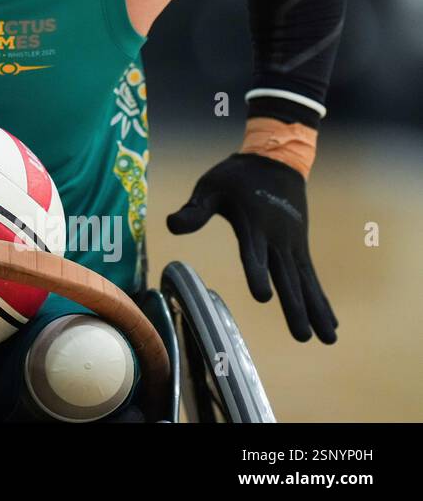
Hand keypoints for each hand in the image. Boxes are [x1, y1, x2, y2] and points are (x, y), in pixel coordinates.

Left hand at [167, 152, 337, 343]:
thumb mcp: (210, 186)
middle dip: (294, 306)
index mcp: (253, 224)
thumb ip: (195, 210)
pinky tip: (331, 324)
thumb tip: (170, 225)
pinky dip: (320, 299)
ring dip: (315, 310)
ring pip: (304, 282)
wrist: (275, 161)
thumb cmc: (236, 177)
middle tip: (303, 336)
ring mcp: (292, 244)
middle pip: (285, 277)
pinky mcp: (299, 248)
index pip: (253, 253)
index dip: (257, 273)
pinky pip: (311, 277)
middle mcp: (277, 238)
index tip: (263, 296)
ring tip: (328, 339)